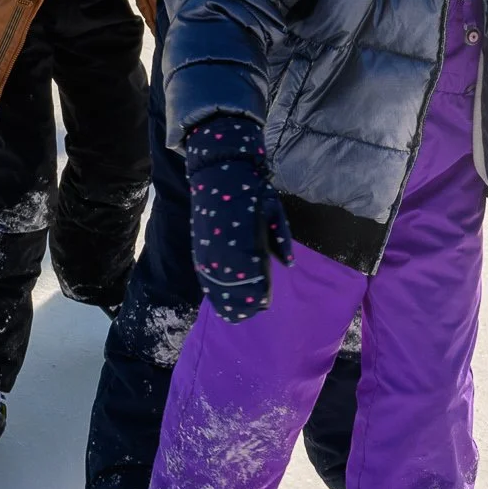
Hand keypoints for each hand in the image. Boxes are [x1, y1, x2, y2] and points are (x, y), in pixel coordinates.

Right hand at [180, 115, 293, 321]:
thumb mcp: (274, 212)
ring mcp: (210, 255)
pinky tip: (219, 299)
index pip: (255, 285)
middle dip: (245, 306)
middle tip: (254, 309)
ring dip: (228, 304)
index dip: (260, 297)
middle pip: (235, 294)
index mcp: (249, 247)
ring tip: (237, 314)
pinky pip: (205, 280)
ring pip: (218, 291)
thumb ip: (281, 239)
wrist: (219, 174)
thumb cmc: (252, 192)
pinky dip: (213, 292)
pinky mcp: (199, 252)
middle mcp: (227, 256)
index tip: (265, 300)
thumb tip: (287, 264)